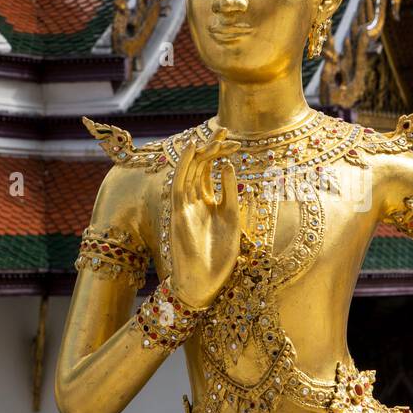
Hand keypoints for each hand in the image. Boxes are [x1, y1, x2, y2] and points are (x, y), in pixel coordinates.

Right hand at [169, 127, 240, 309]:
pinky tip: (192, 149)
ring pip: (190, 171)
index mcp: (209, 203)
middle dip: (212, 148)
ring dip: (200, 152)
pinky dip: (184, 165)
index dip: (221, 154)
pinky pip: (179, 183)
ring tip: (213, 135)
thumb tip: (229, 166)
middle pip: (201, 166)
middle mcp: (195, 201)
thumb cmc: (220, 256)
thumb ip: (230, 193)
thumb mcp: (232, 219)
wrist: (205, 282)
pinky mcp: (178, 212)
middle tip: (225, 130)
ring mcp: (185, 205)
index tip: (234, 141)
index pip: (212, 171)